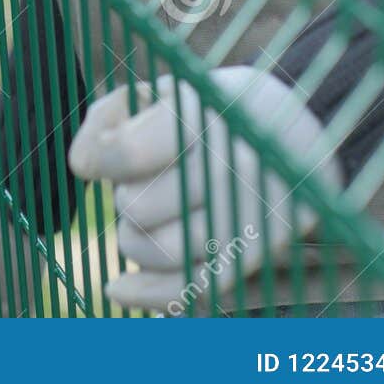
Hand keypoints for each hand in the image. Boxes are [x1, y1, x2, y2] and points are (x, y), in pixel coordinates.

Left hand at [68, 66, 342, 313]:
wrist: (302, 135)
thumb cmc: (215, 111)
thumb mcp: (169, 91)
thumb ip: (114, 114)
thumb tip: (81, 164)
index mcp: (207, 111)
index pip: (131, 151)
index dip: (99, 159)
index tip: (88, 163)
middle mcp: (232, 164)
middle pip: (135, 206)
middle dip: (125, 196)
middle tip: (145, 182)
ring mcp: (249, 216)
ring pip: (155, 251)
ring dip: (133, 241)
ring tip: (145, 219)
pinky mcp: (259, 256)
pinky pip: (191, 289)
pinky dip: (146, 293)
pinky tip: (117, 288)